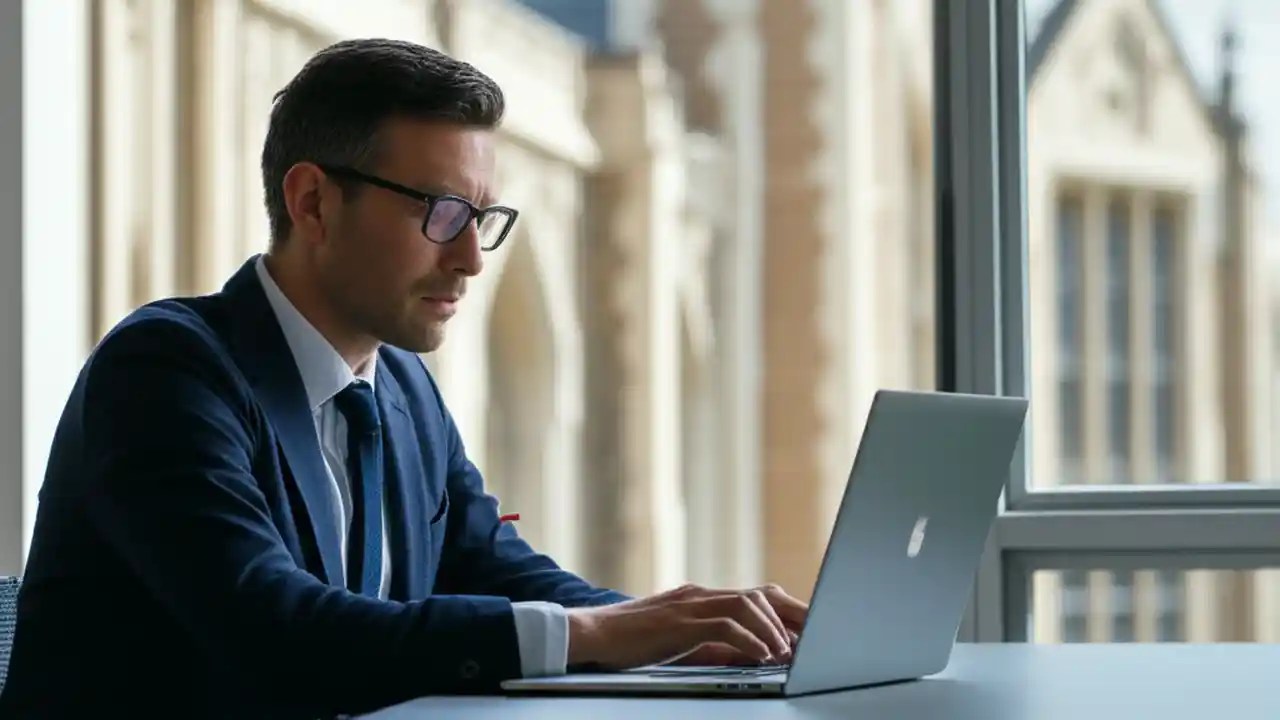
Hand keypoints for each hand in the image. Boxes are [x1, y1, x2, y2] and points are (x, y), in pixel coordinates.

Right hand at [566, 583, 808, 669]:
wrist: (591, 634)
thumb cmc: (630, 642)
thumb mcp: (678, 640)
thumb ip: (712, 641)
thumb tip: (749, 652)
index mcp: (700, 597)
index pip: (753, 596)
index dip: (784, 611)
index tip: (807, 629)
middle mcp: (699, 594)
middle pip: (758, 595)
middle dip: (791, 614)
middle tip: (817, 634)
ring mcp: (690, 605)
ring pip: (746, 605)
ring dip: (772, 628)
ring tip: (788, 651)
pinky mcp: (680, 622)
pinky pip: (724, 626)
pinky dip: (749, 640)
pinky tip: (762, 654)